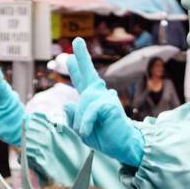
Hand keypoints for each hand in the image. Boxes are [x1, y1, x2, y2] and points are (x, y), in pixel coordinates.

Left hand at [64, 38, 144, 166]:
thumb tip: (67, 103)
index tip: (71, 57)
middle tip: (77, 40)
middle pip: (88, 73)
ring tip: (85, 131)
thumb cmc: (105, 138)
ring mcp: (106, 97)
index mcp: (92, 99)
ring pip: (84, 102)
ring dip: (81, 120)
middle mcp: (99, 94)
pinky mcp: (110, 103)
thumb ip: (72, 118)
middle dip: (82, 57)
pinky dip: (85, 122)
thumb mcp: (82, 130)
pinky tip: (85, 130)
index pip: (82, 81)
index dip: (76, 68)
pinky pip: (90, 110)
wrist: (122, 147)